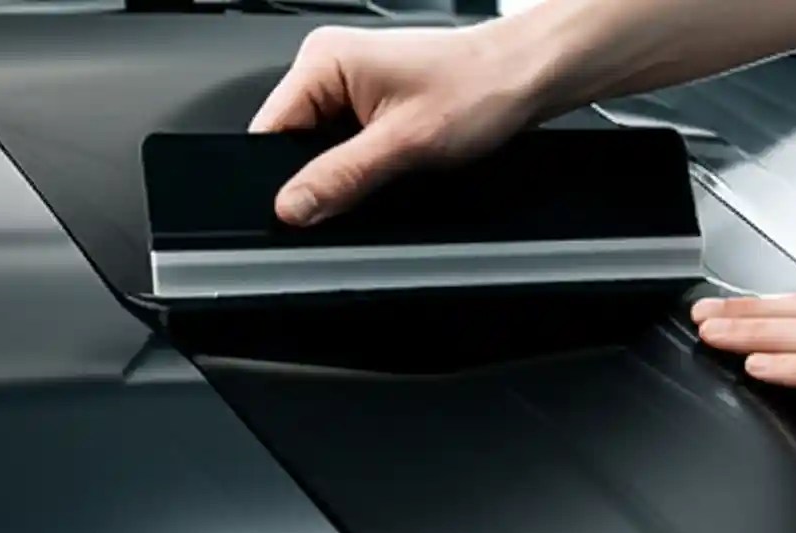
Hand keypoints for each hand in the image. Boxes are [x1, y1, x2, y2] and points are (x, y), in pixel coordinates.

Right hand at [249, 25, 540, 225]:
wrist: (526, 78)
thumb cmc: (479, 87)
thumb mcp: (404, 144)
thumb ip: (340, 178)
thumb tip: (292, 206)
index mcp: (323, 61)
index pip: (269, 129)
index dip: (280, 175)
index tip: (300, 207)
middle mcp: (331, 67)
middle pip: (293, 144)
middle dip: (321, 175)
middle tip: (368, 180)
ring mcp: (351, 87)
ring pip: (321, 150)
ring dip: (348, 171)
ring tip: (392, 163)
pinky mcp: (371, 105)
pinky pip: (347, 146)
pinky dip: (365, 165)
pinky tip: (394, 163)